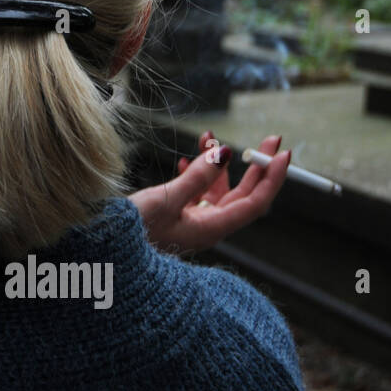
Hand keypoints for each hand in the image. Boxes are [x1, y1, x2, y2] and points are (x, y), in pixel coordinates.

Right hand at [129, 131, 290, 252]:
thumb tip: (225, 153)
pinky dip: (196, 174)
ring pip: (217, 190)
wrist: (107, 252)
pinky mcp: (178, 219)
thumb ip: (196, 177)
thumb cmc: (133, 232)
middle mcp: (208, 227)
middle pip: (243, 195)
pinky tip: (185, 161)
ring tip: (209, 138)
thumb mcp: (165, 200)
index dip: (271, 178)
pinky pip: (197, 194)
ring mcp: (193, 223)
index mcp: (211, 229)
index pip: (254, 202)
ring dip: (217, 164)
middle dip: (256, 166)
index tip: (282, 153)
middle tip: (269, 139)